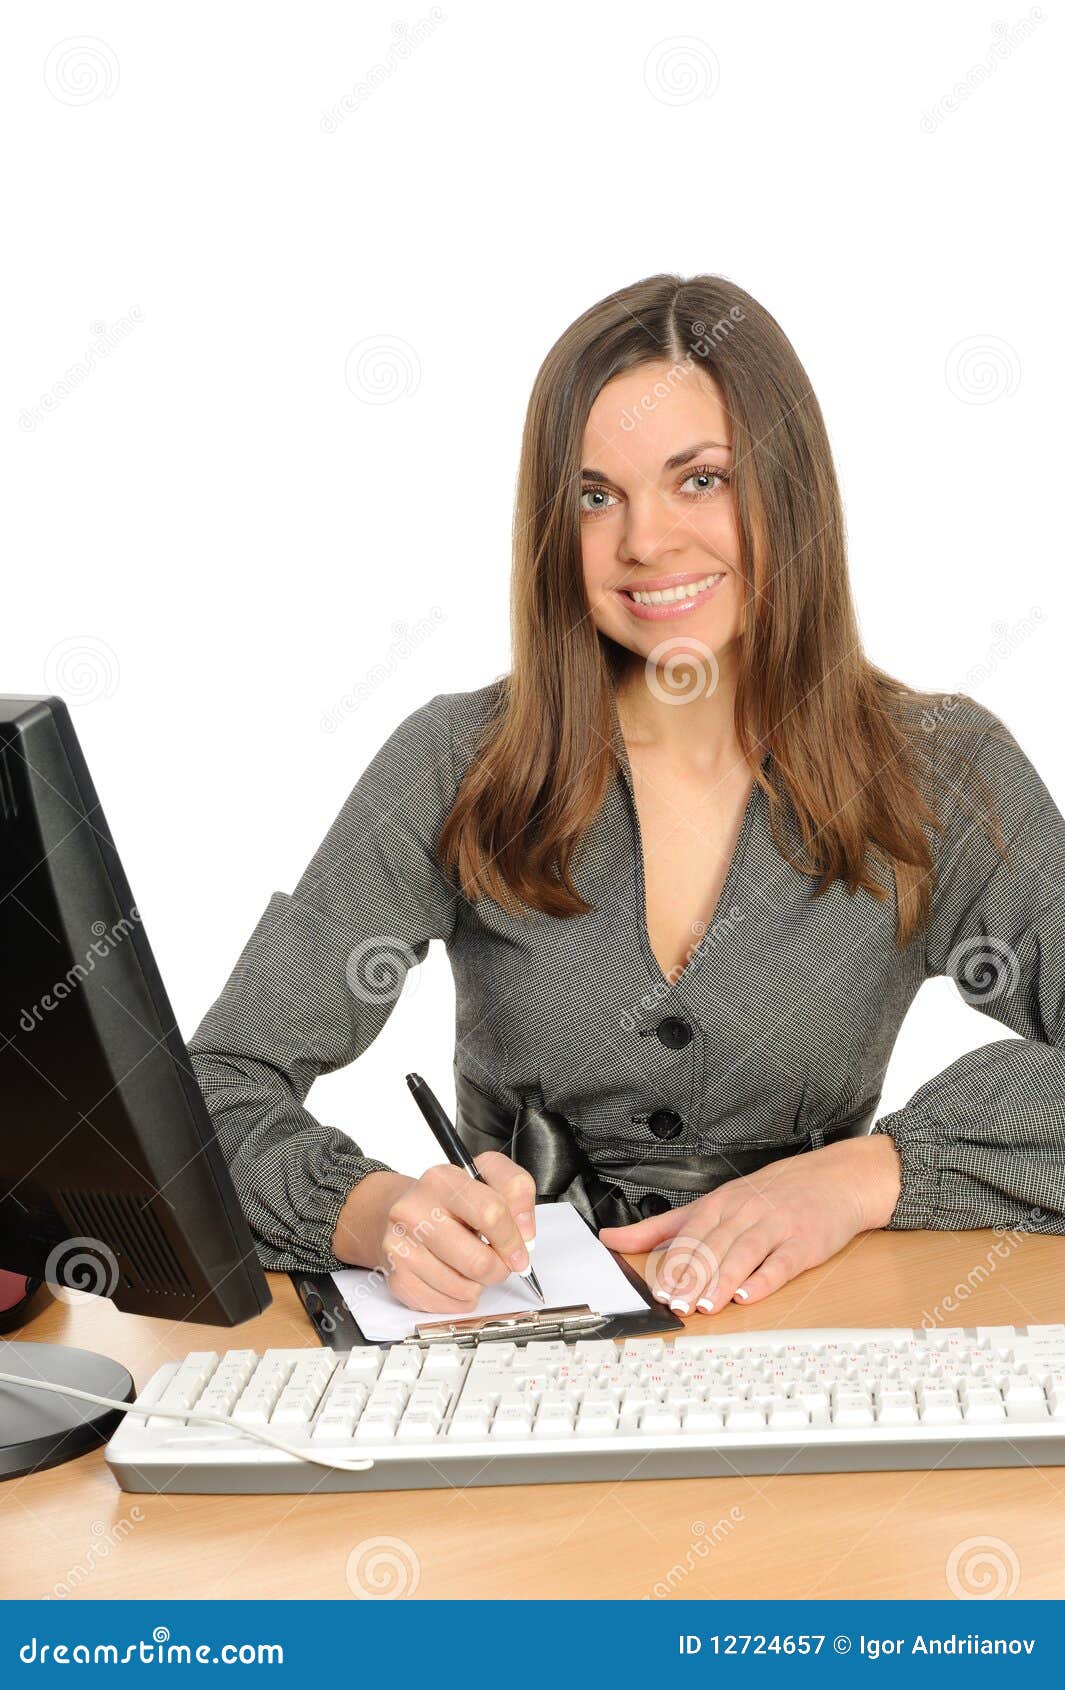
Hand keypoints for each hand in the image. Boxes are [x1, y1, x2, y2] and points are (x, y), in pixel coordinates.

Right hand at [332, 1153, 536, 1312]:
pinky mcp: (398, 1277)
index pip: (491, 1213)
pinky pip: (447, 1305)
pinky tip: (455, 1277)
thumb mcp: (487, 1175)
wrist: (403, 1211)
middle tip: (498, 1262)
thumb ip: (517, 1191)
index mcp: (441, 1180)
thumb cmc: (450, 1197)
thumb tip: (525, 1235)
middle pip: (478, 1262)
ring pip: (464, 1288)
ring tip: (471, 1264)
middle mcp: (414, 1211)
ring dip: (479, 1284)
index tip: (520, 1251)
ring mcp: (401, 1247)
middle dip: (499, 1269)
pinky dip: (460, 1298)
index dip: (513, 1239)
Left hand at [597, 1135, 901, 1311]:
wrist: (835, 1179)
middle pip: (714, 1246)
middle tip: (677, 1304)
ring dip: (722, 1281)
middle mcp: (745, 1211)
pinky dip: (764, 1280)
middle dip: (693, 1277)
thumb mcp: (714, 1203)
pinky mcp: (805, 1242)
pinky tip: (748, 1296)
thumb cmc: (771, 1195)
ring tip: (706, 1306)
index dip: (674, 1262)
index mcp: (720, 1203)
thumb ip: (662, 1226)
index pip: (690, 1233)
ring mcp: (776, 1226)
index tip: (659, 1289)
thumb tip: (613, 1238)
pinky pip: (782, 1262)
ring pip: (744, 1254)